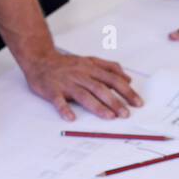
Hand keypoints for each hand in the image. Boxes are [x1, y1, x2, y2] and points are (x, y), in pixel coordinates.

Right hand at [25, 50, 142, 121]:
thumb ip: (110, 68)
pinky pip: (59, 101)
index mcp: (91, 69)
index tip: (137, 102)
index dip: (126, 91)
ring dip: (97, 106)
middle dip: (115, 101)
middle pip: (101, 88)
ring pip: (84, 95)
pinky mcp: (52, 90)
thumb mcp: (90, 61)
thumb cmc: (67, 64)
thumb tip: (128, 78)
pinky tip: (71, 118)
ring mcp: (67, 83)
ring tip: (109, 117)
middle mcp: (81, 75)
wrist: (40, 60)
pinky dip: (64, 109)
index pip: (113, 80)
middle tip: (126, 114)